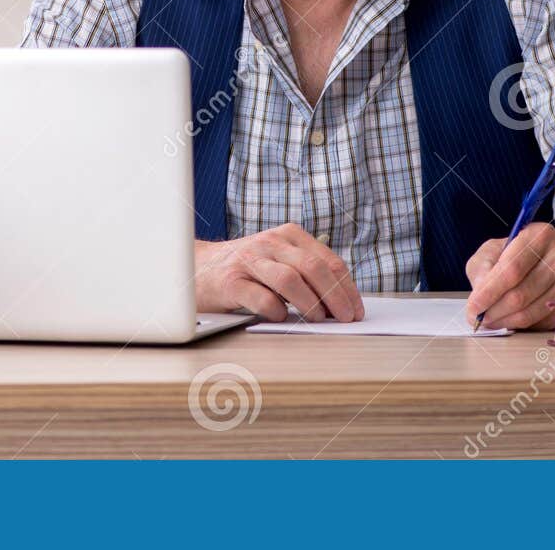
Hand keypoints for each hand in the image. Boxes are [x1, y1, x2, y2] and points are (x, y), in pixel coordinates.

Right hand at [195, 222, 363, 322]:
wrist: (199, 267)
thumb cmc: (247, 268)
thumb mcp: (279, 259)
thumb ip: (306, 272)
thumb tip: (340, 303)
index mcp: (287, 235)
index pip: (327, 260)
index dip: (347, 287)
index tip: (355, 309)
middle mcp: (269, 243)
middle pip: (313, 267)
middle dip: (335, 296)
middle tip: (344, 319)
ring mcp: (248, 261)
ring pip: (290, 280)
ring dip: (311, 304)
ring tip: (318, 320)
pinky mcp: (230, 282)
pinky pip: (261, 298)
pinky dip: (277, 311)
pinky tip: (281, 318)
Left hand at [464, 226, 554, 329]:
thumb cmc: (523, 254)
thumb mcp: (499, 248)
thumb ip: (483, 265)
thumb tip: (479, 291)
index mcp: (539, 235)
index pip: (510, 269)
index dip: (488, 291)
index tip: (472, 306)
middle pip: (520, 293)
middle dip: (493, 310)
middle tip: (477, 319)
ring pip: (531, 310)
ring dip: (504, 320)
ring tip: (489, 321)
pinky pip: (542, 319)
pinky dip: (520, 323)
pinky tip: (508, 320)